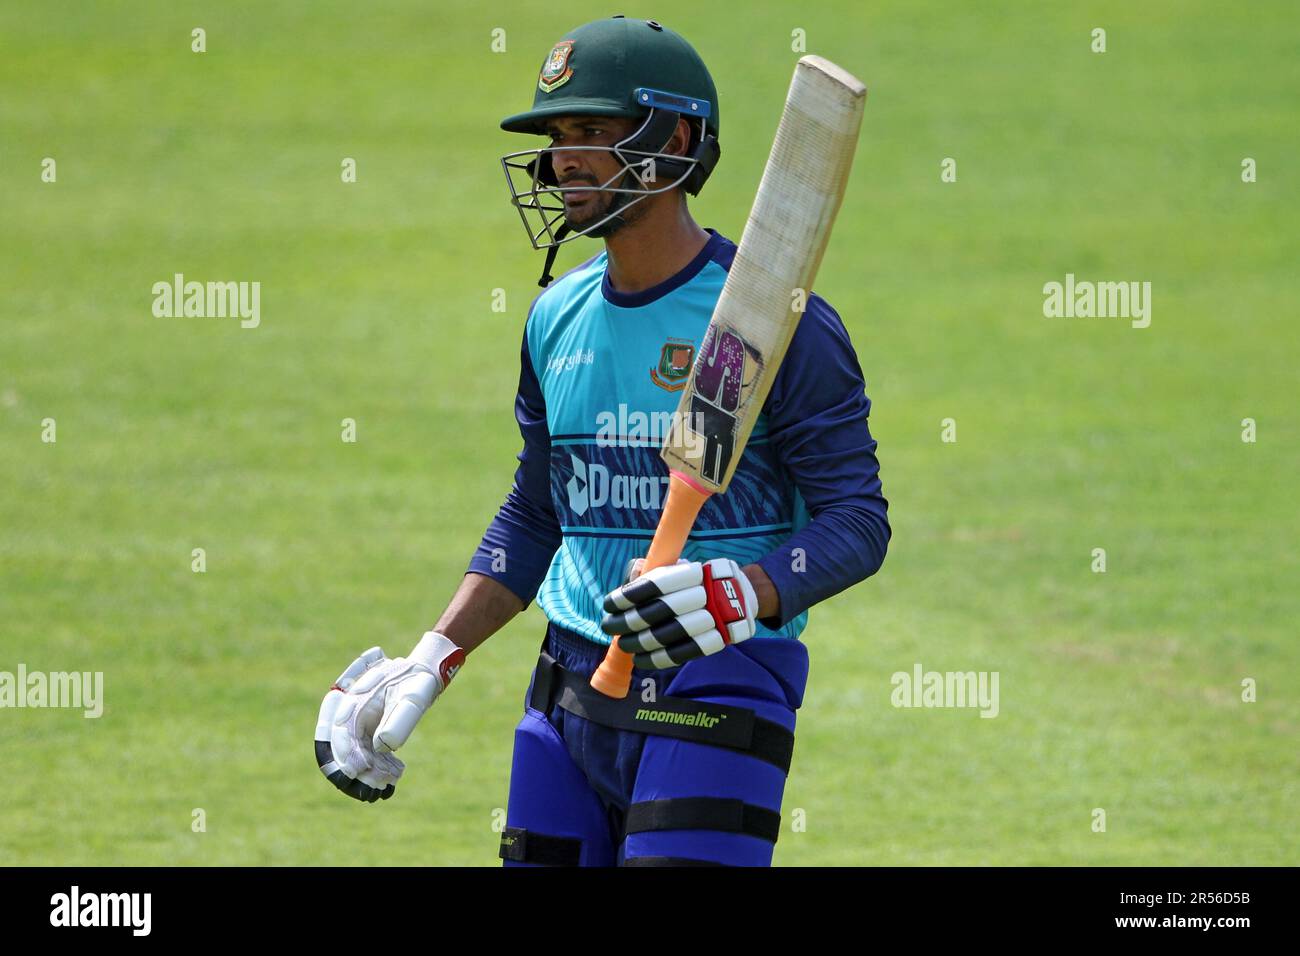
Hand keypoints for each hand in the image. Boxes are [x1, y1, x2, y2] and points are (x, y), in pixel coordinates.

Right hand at [314, 631, 464, 801]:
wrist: (420, 674)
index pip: (343, 731)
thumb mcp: (410, 696)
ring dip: (369, 772)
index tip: (356, 772)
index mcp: (357, 699)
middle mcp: (353, 713)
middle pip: (345, 746)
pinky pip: (368, 753)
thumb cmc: (415, 682)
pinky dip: (378, 766)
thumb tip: (380, 746)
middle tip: (377, 785)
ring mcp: (360, 723)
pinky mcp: (369, 732)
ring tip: (389, 783)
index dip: (347, 753)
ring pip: (356, 753)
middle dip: (358, 769)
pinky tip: (395, 774)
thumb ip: (396, 719)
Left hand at [600, 557, 757, 668]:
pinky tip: (641, 660)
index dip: (629, 595)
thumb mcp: (680, 567)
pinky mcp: (716, 640)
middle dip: (629, 621)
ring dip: (640, 643)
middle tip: (609, 627)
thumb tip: (631, 576)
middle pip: (661, 611)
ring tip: (623, 645)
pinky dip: (658, 659)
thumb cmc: (697, 582)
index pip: (656, 584)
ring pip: (670, 634)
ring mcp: (714, 619)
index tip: (609, 604)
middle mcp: (706, 594)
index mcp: (694, 572)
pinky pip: (683, 653)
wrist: (739, 598)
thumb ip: (655, 571)